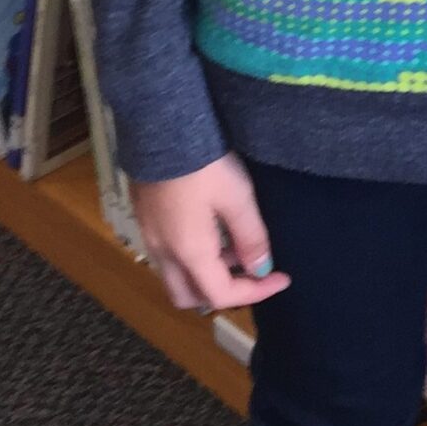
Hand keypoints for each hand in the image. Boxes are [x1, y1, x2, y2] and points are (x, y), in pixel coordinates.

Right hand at [132, 152, 291, 313]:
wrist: (161, 129)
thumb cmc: (203, 164)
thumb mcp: (237, 197)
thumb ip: (251, 237)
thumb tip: (261, 269)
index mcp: (188, 252)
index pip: (221, 295)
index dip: (255, 292)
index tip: (281, 278)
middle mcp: (163, 252)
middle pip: (188, 296)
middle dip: (220, 293)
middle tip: (249, 272)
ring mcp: (149, 235)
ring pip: (175, 276)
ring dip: (206, 274)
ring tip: (235, 247)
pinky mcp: (145, 217)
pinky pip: (167, 255)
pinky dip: (191, 257)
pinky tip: (211, 230)